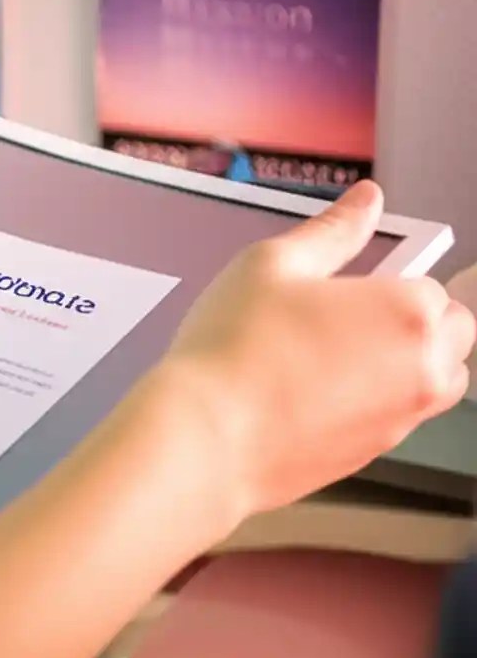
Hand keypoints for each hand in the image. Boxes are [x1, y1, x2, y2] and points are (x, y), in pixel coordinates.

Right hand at [162, 181, 474, 515]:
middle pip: (452, 337)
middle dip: (413, 323)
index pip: (430, 284)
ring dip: (399, 366)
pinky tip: (304, 395)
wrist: (206, 437)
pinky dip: (365, 405)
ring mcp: (401, 420)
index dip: (384, 282)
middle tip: (342, 320)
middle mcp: (422, 370)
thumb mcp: (273, 264)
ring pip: (430, 384)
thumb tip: (366, 201)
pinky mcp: (372, 456)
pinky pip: (390, 420)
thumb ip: (332, 230)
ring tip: (324, 360)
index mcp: (409, 312)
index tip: (340, 289)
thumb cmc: (236, 350)